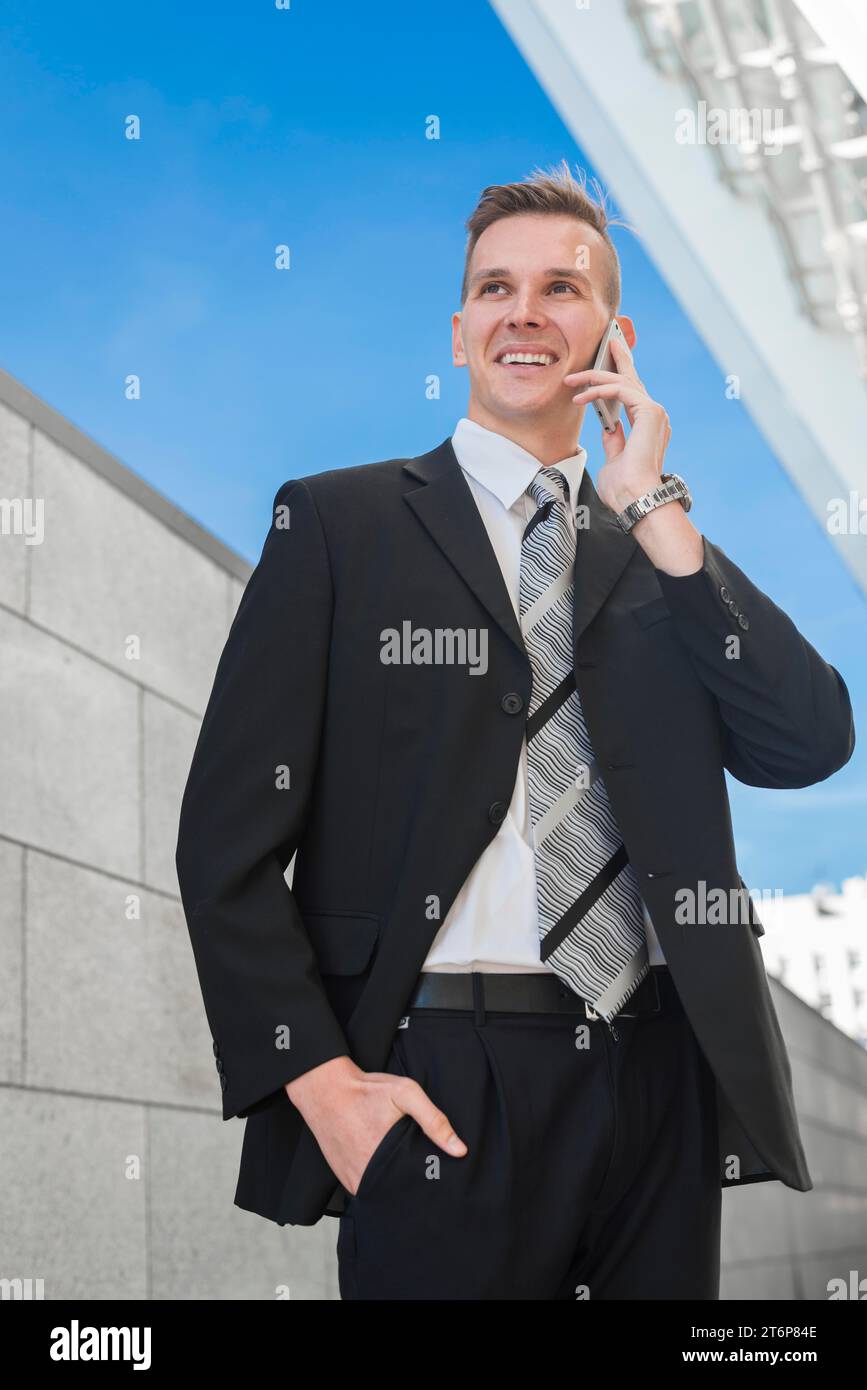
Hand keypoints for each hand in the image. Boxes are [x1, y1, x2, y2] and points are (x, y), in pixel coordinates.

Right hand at [285, 1055, 466, 1195]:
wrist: (324, 1089)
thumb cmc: (365, 1090)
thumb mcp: (405, 1093)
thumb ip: (433, 1120)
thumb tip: (459, 1150)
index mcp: (386, 1159)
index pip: (416, 1186)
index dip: (430, 1183)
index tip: (441, 1178)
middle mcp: (367, 1177)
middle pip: (400, 1194)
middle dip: (414, 1188)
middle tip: (426, 1175)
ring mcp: (352, 1181)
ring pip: (383, 1195)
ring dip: (396, 1189)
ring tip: (408, 1174)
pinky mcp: (343, 1179)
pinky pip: (367, 1190)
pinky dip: (379, 1184)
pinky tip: (388, 1170)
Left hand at [564, 333, 671, 514]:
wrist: (636, 501)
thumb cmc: (626, 489)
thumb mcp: (614, 459)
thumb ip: (614, 440)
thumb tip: (609, 426)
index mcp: (648, 426)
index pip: (632, 394)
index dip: (618, 377)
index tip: (604, 365)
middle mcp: (654, 416)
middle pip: (632, 379)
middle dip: (619, 358)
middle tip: (609, 340)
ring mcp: (654, 413)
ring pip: (623, 382)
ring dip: (596, 377)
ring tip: (572, 379)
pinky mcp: (649, 412)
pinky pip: (621, 390)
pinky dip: (600, 389)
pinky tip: (581, 395)